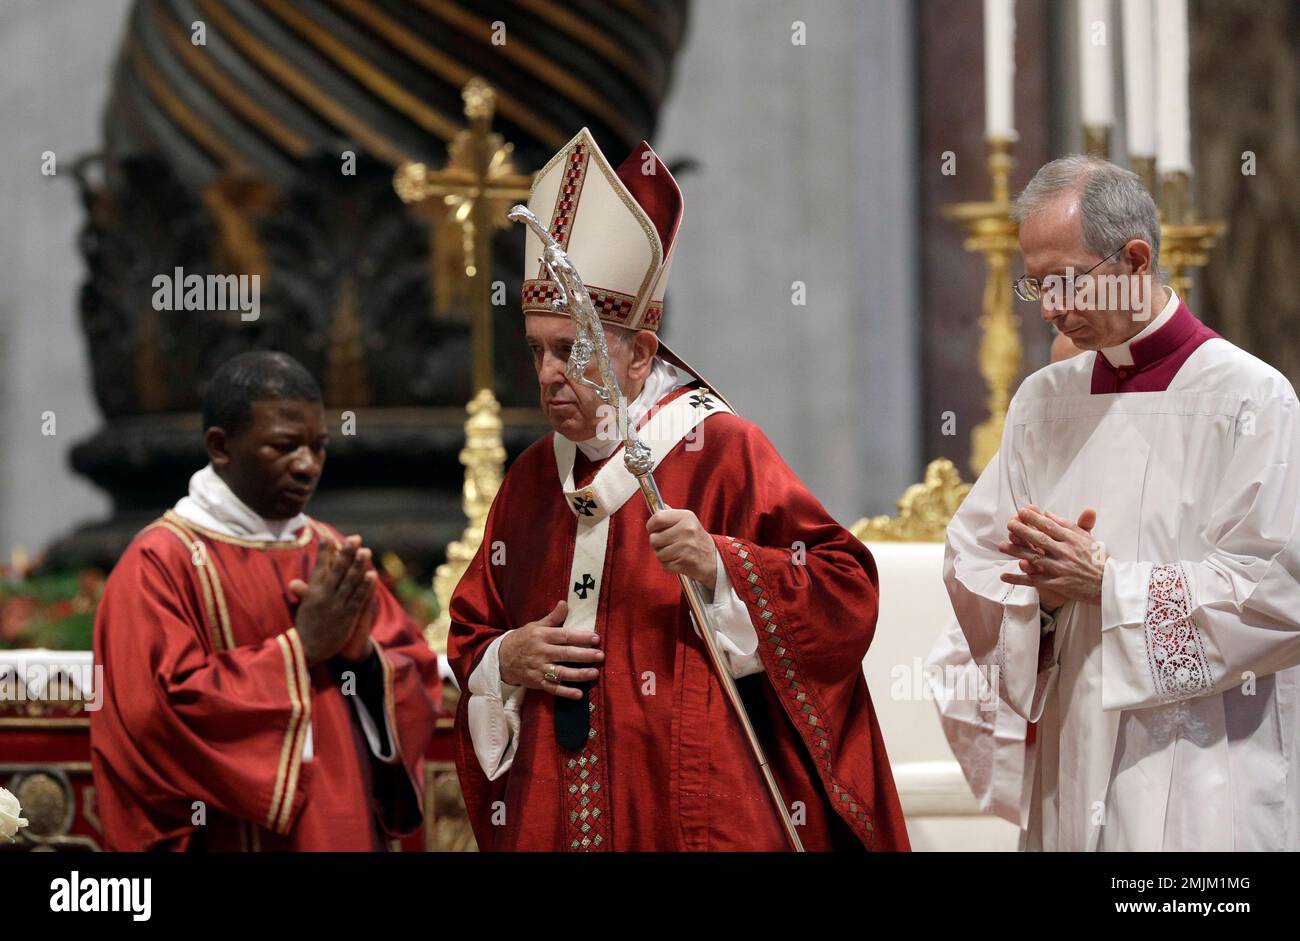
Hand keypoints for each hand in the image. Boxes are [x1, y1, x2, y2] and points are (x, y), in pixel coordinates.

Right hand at [289, 536, 377, 665]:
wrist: (307, 650)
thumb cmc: (306, 626)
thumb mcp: (303, 607)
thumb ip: (304, 592)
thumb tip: (294, 582)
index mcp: (312, 591)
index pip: (319, 567)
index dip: (325, 552)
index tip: (329, 537)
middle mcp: (324, 595)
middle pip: (337, 570)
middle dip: (346, 553)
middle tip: (355, 538)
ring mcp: (336, 605)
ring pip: (350, 582)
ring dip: (358, 566)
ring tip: (366, 551)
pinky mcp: (347, 616)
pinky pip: (358, 599)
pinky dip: (365, 587)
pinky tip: (372, 576)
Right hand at [497, 600, 602, 700]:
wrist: (501, 659)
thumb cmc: (522, 640)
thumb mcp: (535, 626)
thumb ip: (552, 618)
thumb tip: (565, 603)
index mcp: (541, 636)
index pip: (564, 636)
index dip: (580, 637)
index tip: (596, 638)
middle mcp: (541, 653)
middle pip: (565, 654)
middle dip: (584, 655)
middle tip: (600, 655)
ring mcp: (539, 669)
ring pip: (561, 673)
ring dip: (579, 674)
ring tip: (594, 673)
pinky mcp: (537, 683)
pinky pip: (553, 688)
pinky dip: (565, 692)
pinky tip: (579, 694)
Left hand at [646, 508, 716, 589]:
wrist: (713, 557)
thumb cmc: (695, 538)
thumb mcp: (687, 521)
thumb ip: (670, 514)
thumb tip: (656, 505)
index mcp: (686, 517)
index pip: (657, 518)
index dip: (651, 526)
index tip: (653, 530)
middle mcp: (687, 530)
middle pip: (654, 539)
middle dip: (657, 544)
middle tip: (667, 543)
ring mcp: (687, 546)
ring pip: (658, 554)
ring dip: (663, 556)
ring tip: (674, 552)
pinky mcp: (686, 562)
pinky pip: (665, 566)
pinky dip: (669, 565)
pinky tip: (678, 560)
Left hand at [997, 505, 1104, 607]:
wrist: (1109, 584)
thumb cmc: (1098, 559)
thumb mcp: (1087, 538)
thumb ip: (1068, 525)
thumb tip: (1048, 514)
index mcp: (1073, 540)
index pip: (1050, 526)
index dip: (1034, 518)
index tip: (1022, 511)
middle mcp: (1065, 552)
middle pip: (1040, 539)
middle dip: (1023, 530)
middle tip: (1009, 523)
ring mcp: (1060, 569)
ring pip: (1034, 558)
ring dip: (1016, 552)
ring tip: (1001, 546)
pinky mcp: (1057, 584)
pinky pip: (1034, 581)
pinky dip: (1018, 578)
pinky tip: (1004, 576)